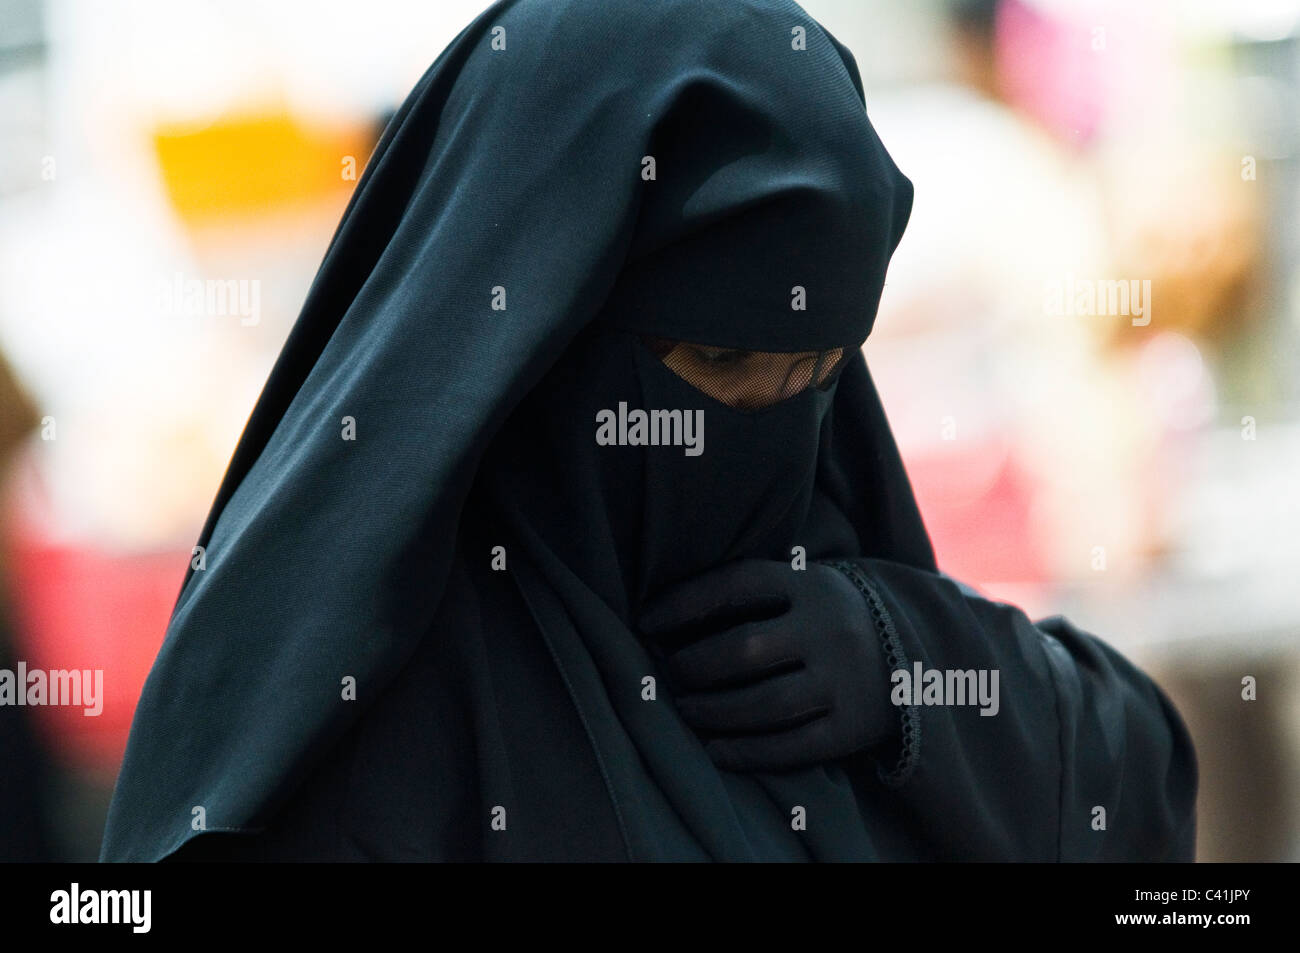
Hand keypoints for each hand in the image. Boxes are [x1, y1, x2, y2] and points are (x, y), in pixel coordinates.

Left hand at [638, 558, 893, 771]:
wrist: (916, 657)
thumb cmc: (830, 620)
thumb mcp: (804, 590)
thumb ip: (751, 595)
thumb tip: (662, 617)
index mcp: (811, 585)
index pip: (737, 585)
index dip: (685, 603)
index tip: (647, 622)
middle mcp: (831, 629)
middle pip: (744, 649)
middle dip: (695, 666)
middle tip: (672, 675)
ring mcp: (845, 680)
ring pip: (763, 704)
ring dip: (713, 711)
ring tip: (687, 710)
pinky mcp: (853, 726)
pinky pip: (790, 747)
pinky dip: (745, 751)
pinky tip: (715, 748)